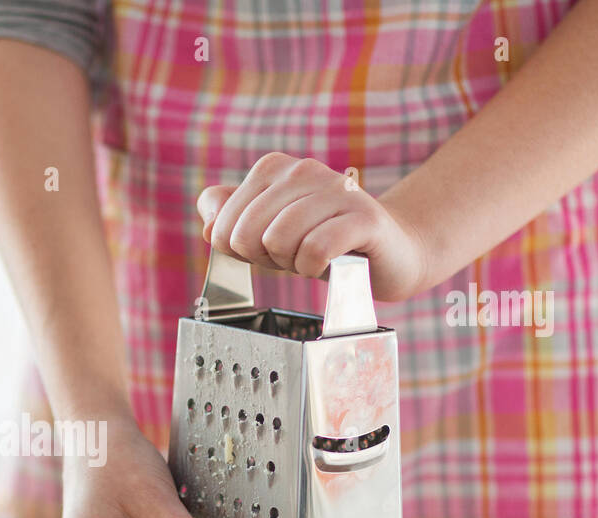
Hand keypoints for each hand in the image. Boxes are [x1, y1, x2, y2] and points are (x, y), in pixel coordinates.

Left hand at [197, 153, 429, 301]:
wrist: (389, 254)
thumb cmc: (322, 243)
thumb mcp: (267, 233)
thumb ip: (230, 220)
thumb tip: (208, 222)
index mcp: (273, 168)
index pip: (223, 227)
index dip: (243, 253)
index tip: (273, 249)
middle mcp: (302, 170)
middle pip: (246, 234)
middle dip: (266, 259)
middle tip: (297, 255)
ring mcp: (335, 189)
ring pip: (278, 240)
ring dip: (293, 264)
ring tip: (317, 256)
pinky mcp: (363, 217)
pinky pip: (314, 250)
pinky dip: (314, 268)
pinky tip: (330, 264)